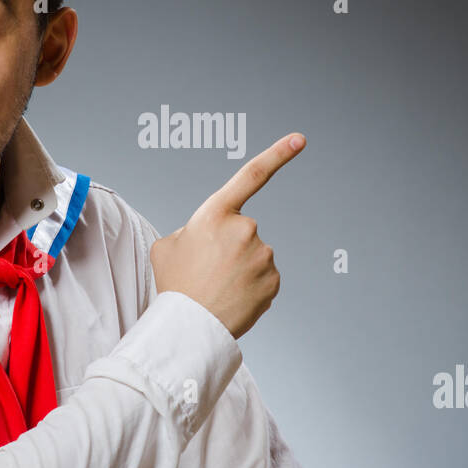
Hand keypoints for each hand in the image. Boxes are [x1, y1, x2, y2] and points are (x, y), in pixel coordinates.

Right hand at [149, 133, 305, 339]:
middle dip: (230, 248)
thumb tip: (206, 238)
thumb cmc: (174, 285)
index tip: (301, 139)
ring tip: (217, 287)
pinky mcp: (274, 281)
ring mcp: (263, 255)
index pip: (252, 175)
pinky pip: (265, 278)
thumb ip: (190, 231)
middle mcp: (245, 228)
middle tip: (208, 271)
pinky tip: (233, 298)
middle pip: (243, 232)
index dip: (279, 154)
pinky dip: (251, 288)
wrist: (188, 328)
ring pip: (255, 256)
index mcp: (216, 213)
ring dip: (240, 269)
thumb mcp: (166, 246)